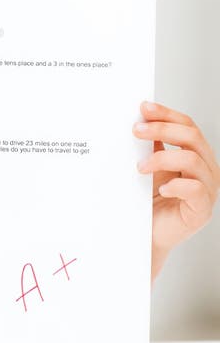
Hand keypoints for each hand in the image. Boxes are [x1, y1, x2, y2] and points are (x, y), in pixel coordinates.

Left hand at [134, 102, 219, 266]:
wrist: (147, 235)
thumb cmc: (150, 201)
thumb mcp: (149, 165)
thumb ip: (150, 144)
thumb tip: (139, 118)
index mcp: (195, 154)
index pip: (187, 125)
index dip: (167, 113)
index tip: (144, 107)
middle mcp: (205, 169)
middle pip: (191, 136)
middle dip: (162, 128)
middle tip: (135, 130)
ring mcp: (207, 190)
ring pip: (192, 159)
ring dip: (162, 158)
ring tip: (140, 167)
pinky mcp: (202, 210)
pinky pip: (196, 190)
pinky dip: (176, 185)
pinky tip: (161, 188)